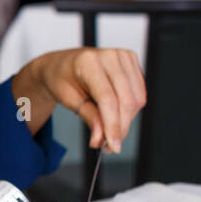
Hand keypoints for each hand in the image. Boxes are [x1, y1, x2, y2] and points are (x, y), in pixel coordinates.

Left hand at [14, 47, 145, 151]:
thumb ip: (88, 117)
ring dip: (126, 120)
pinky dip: (130, 109)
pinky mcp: (131, 61)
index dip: (113, 125)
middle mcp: (109, 56)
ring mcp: (123, 56)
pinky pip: (140, 93)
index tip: (113, 146)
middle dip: (120, 127)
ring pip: (137, 99)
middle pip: (126, 100)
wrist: (61, 64)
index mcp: (88, 62)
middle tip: (111, 145)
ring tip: (110, 129)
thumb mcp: (68, 99)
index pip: (108, 99)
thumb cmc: (61, 78)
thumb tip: (101, 139)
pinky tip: (116, 113)